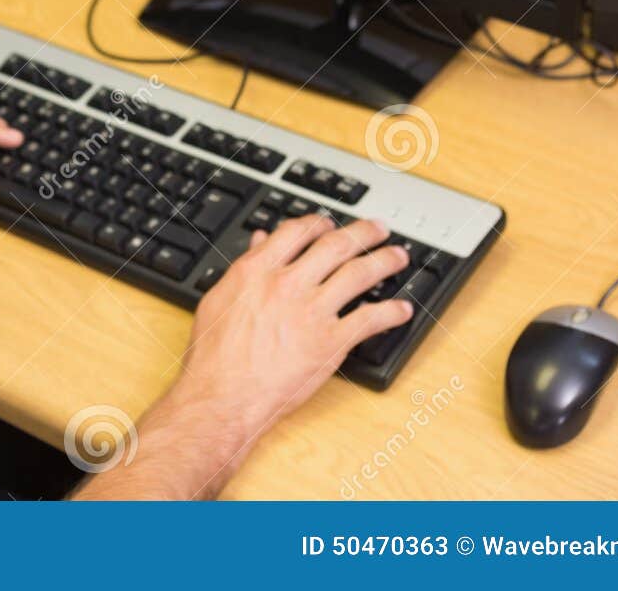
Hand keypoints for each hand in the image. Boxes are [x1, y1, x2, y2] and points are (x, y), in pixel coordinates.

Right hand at [179, 216, 412, 477]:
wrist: (224, 394)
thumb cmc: (216, 354)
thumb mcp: (221, 298)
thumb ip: (246, 266)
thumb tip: (261, 242)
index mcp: (258, 270)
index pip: (297, 232)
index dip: (319, 223)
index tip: (330, 224)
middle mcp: (289, 284)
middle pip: (336, 245)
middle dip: (363, 233)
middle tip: (378, 229)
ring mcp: (313, 311)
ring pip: (360, 274)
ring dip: (385, 262)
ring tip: (398, 257)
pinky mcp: (332, 341)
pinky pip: (371, 320)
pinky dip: (391, 312)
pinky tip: (401, 310)